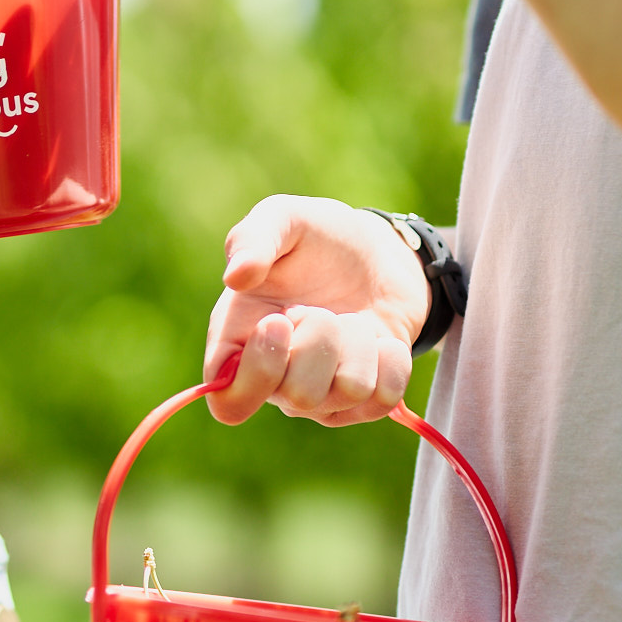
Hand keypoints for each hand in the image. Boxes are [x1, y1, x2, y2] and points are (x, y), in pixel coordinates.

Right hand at [202, 196, 433, 426]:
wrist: (380, 253)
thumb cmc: (320, 237)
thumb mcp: (284, 219)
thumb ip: (253, 238)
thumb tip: (234, 277)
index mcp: (238, 343)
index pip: (229, 402)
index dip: (257, 373)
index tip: (279, 321)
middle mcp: (275, 379)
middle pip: (298, 397)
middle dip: (322, 341)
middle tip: (321, 308)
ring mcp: (321, 395)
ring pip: (347, 393)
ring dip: (360, 343)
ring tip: (350, 317)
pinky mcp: (363, 401)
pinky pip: (384, 398)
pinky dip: (392, 360)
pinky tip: (380, 338)